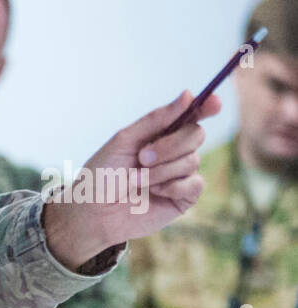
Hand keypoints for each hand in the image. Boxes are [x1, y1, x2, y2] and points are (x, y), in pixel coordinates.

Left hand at [42, 89, 222, 269]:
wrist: (93, 212)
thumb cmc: (102, 175)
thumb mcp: (125, 140)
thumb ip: (156, 119)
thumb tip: (189, 94)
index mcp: (160, 134)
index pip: (190, 116)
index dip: (206, 107)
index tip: (213, 103)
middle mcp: (174, 152)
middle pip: (195, 134)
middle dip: (169, 146)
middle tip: (142, 158)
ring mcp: (180, 175)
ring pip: (192, 160)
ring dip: (160, 170)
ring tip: (135, 181)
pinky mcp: (184, 197)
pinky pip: (194, 183)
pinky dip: (171, 186)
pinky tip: (153, 193)